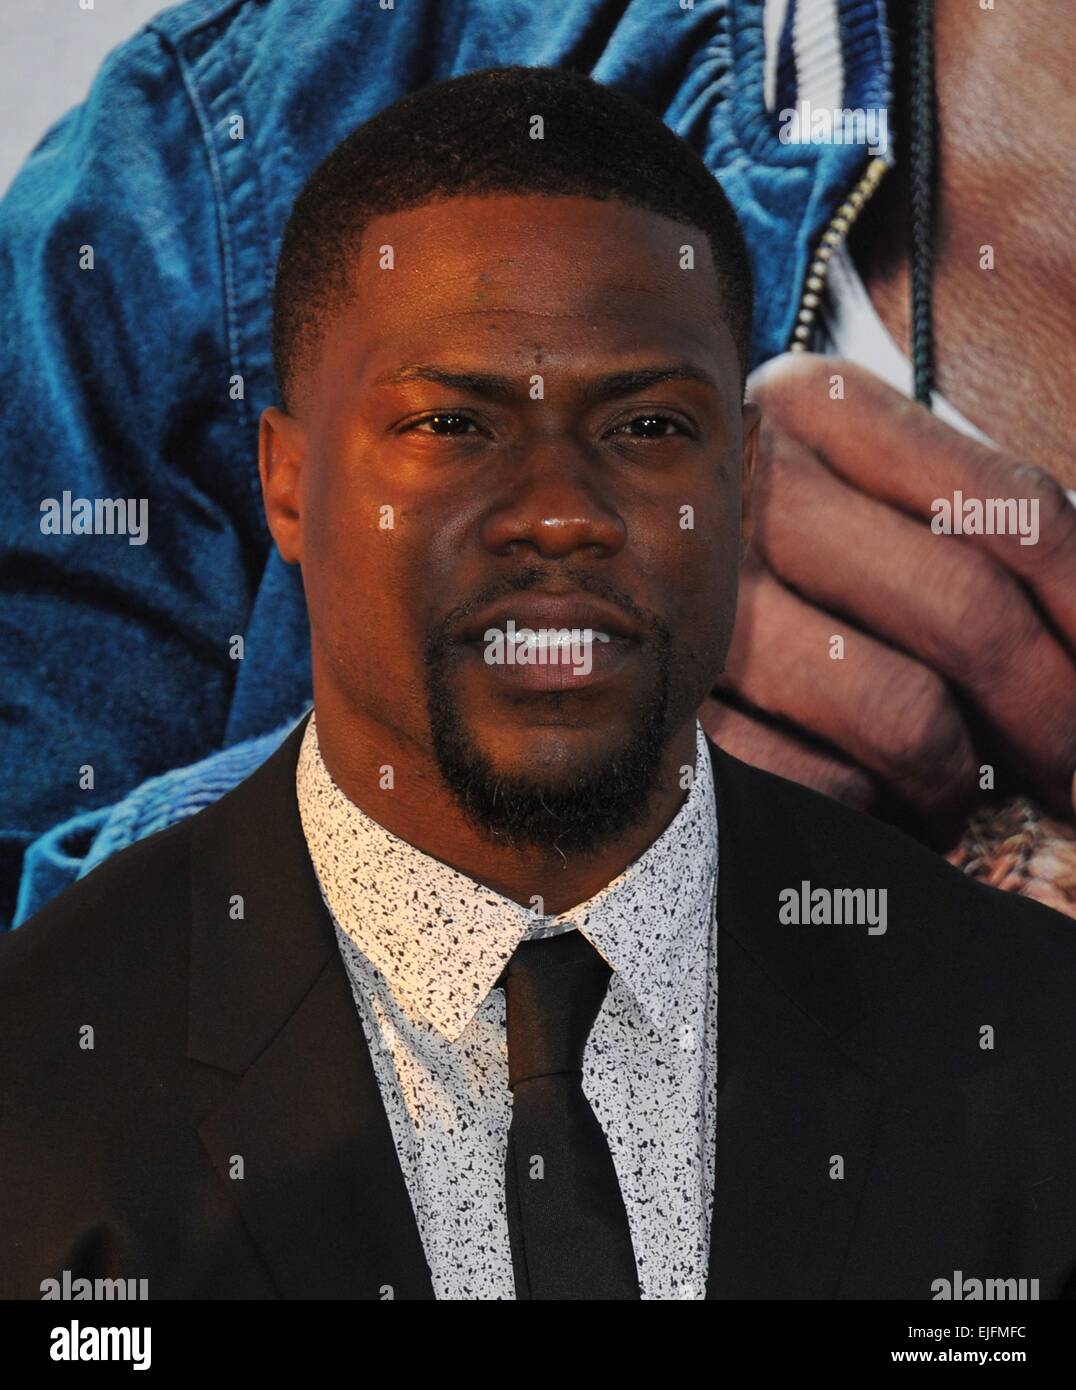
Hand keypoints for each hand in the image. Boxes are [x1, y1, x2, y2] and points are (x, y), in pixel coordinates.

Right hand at [702, 354, 1075, 840]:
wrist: (610, 581)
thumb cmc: (782, 555)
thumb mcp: (870, 497)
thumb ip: (977, 533)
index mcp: (820, 410)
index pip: (1016, 516)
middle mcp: (752, 487)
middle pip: (965, 610)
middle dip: (1046, 717)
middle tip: (1068, 776)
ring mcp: (701, 595)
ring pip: (896, 707)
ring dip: (952, 778)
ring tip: (954, 798)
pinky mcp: (669, 698)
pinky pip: (812, 777)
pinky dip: (865, 809)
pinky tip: (871, 803)